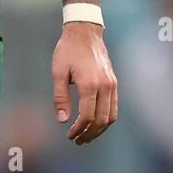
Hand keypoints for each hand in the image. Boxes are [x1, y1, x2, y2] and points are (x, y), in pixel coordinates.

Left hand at [52, 22, 116, 144]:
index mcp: (89, 84)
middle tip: (77, 140)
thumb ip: (60, 97)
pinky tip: (95, 123)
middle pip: (101, 120)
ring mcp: (112, 84)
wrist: (85, 32)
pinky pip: (114, 107)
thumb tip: (63, 120)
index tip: (69, 136)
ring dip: (99, 129)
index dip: (78, 129)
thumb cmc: (68, 50)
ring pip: (111, 116)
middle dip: (89, 134)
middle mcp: (105, 86)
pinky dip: (106, 119)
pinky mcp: (114, 82)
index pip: (87, 116)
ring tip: (86, 136)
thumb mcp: (58, 72)